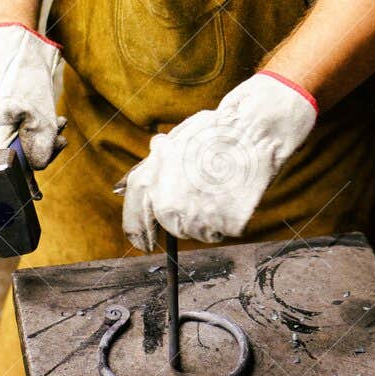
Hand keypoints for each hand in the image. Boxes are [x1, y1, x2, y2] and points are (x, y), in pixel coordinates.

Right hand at [0, 23, 66, 167]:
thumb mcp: (39, 112)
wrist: (11, 40)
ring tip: (61, 122)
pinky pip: (19, 126)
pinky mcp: (0, 110)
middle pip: (17, 154)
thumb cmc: (22, 74)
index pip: (11, 166)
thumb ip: (40, 144)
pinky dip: (37, 124)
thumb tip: (39, 165)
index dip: (32, 167)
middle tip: (61, 136)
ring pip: (20, 140)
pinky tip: (52, 116)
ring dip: (44, 135)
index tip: (50, 156)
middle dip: (43, 148)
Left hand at [121, 71, 316, 251]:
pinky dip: (231, 219)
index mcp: (152, 186)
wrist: (251, 131)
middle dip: (185, 218)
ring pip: (200, 232)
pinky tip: (236, 194)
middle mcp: (169, 207)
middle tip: (204, 197)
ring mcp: (198, 219)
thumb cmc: (213, 131)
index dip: (139, 234)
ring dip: (210, 219)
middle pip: (172, 228)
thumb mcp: (171, 143)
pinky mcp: (225, 226)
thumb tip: (123, 187)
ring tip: (223, 188)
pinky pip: (225, 230)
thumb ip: (150, 168)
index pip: (137, 221)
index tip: (145, 244)